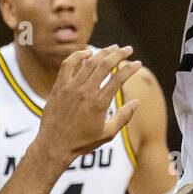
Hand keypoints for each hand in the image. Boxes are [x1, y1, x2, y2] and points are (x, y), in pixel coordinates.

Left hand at [35, 47, 140, 161]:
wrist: (54, 145)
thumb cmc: (82, 142)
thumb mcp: (108, 133)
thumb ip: (124, 116)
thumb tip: (137, 102)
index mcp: (100, 103)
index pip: (119, 79)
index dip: (131, 69)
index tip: (138, 63)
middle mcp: (86, 92)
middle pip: (105, 65)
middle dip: (119, 54)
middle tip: (128, 49)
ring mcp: (71, 87)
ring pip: (89, 62)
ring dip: (103, 52)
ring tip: (113, 48)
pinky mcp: (59, 87)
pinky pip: (67, 65)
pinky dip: (77, 56)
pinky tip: (87, 53)